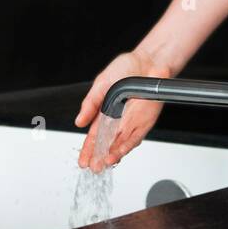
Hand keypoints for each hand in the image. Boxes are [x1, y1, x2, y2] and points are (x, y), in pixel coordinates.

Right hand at [74, 49, 170, 171]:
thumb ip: (91, 103)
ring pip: (121, 144)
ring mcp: (132, 122)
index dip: (88, 149)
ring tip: (104, 163)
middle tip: (93, 167)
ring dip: (113, 155)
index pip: (94, 136)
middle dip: (99, 157)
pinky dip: (127, 145)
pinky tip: (119, 153)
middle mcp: (118, 121)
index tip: (83, 161)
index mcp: (104, 112)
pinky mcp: (145, 121)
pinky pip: (136, 136)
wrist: (148, 60)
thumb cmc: (125, 69)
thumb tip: (79, 121)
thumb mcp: (102, 84)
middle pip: (107, 144)